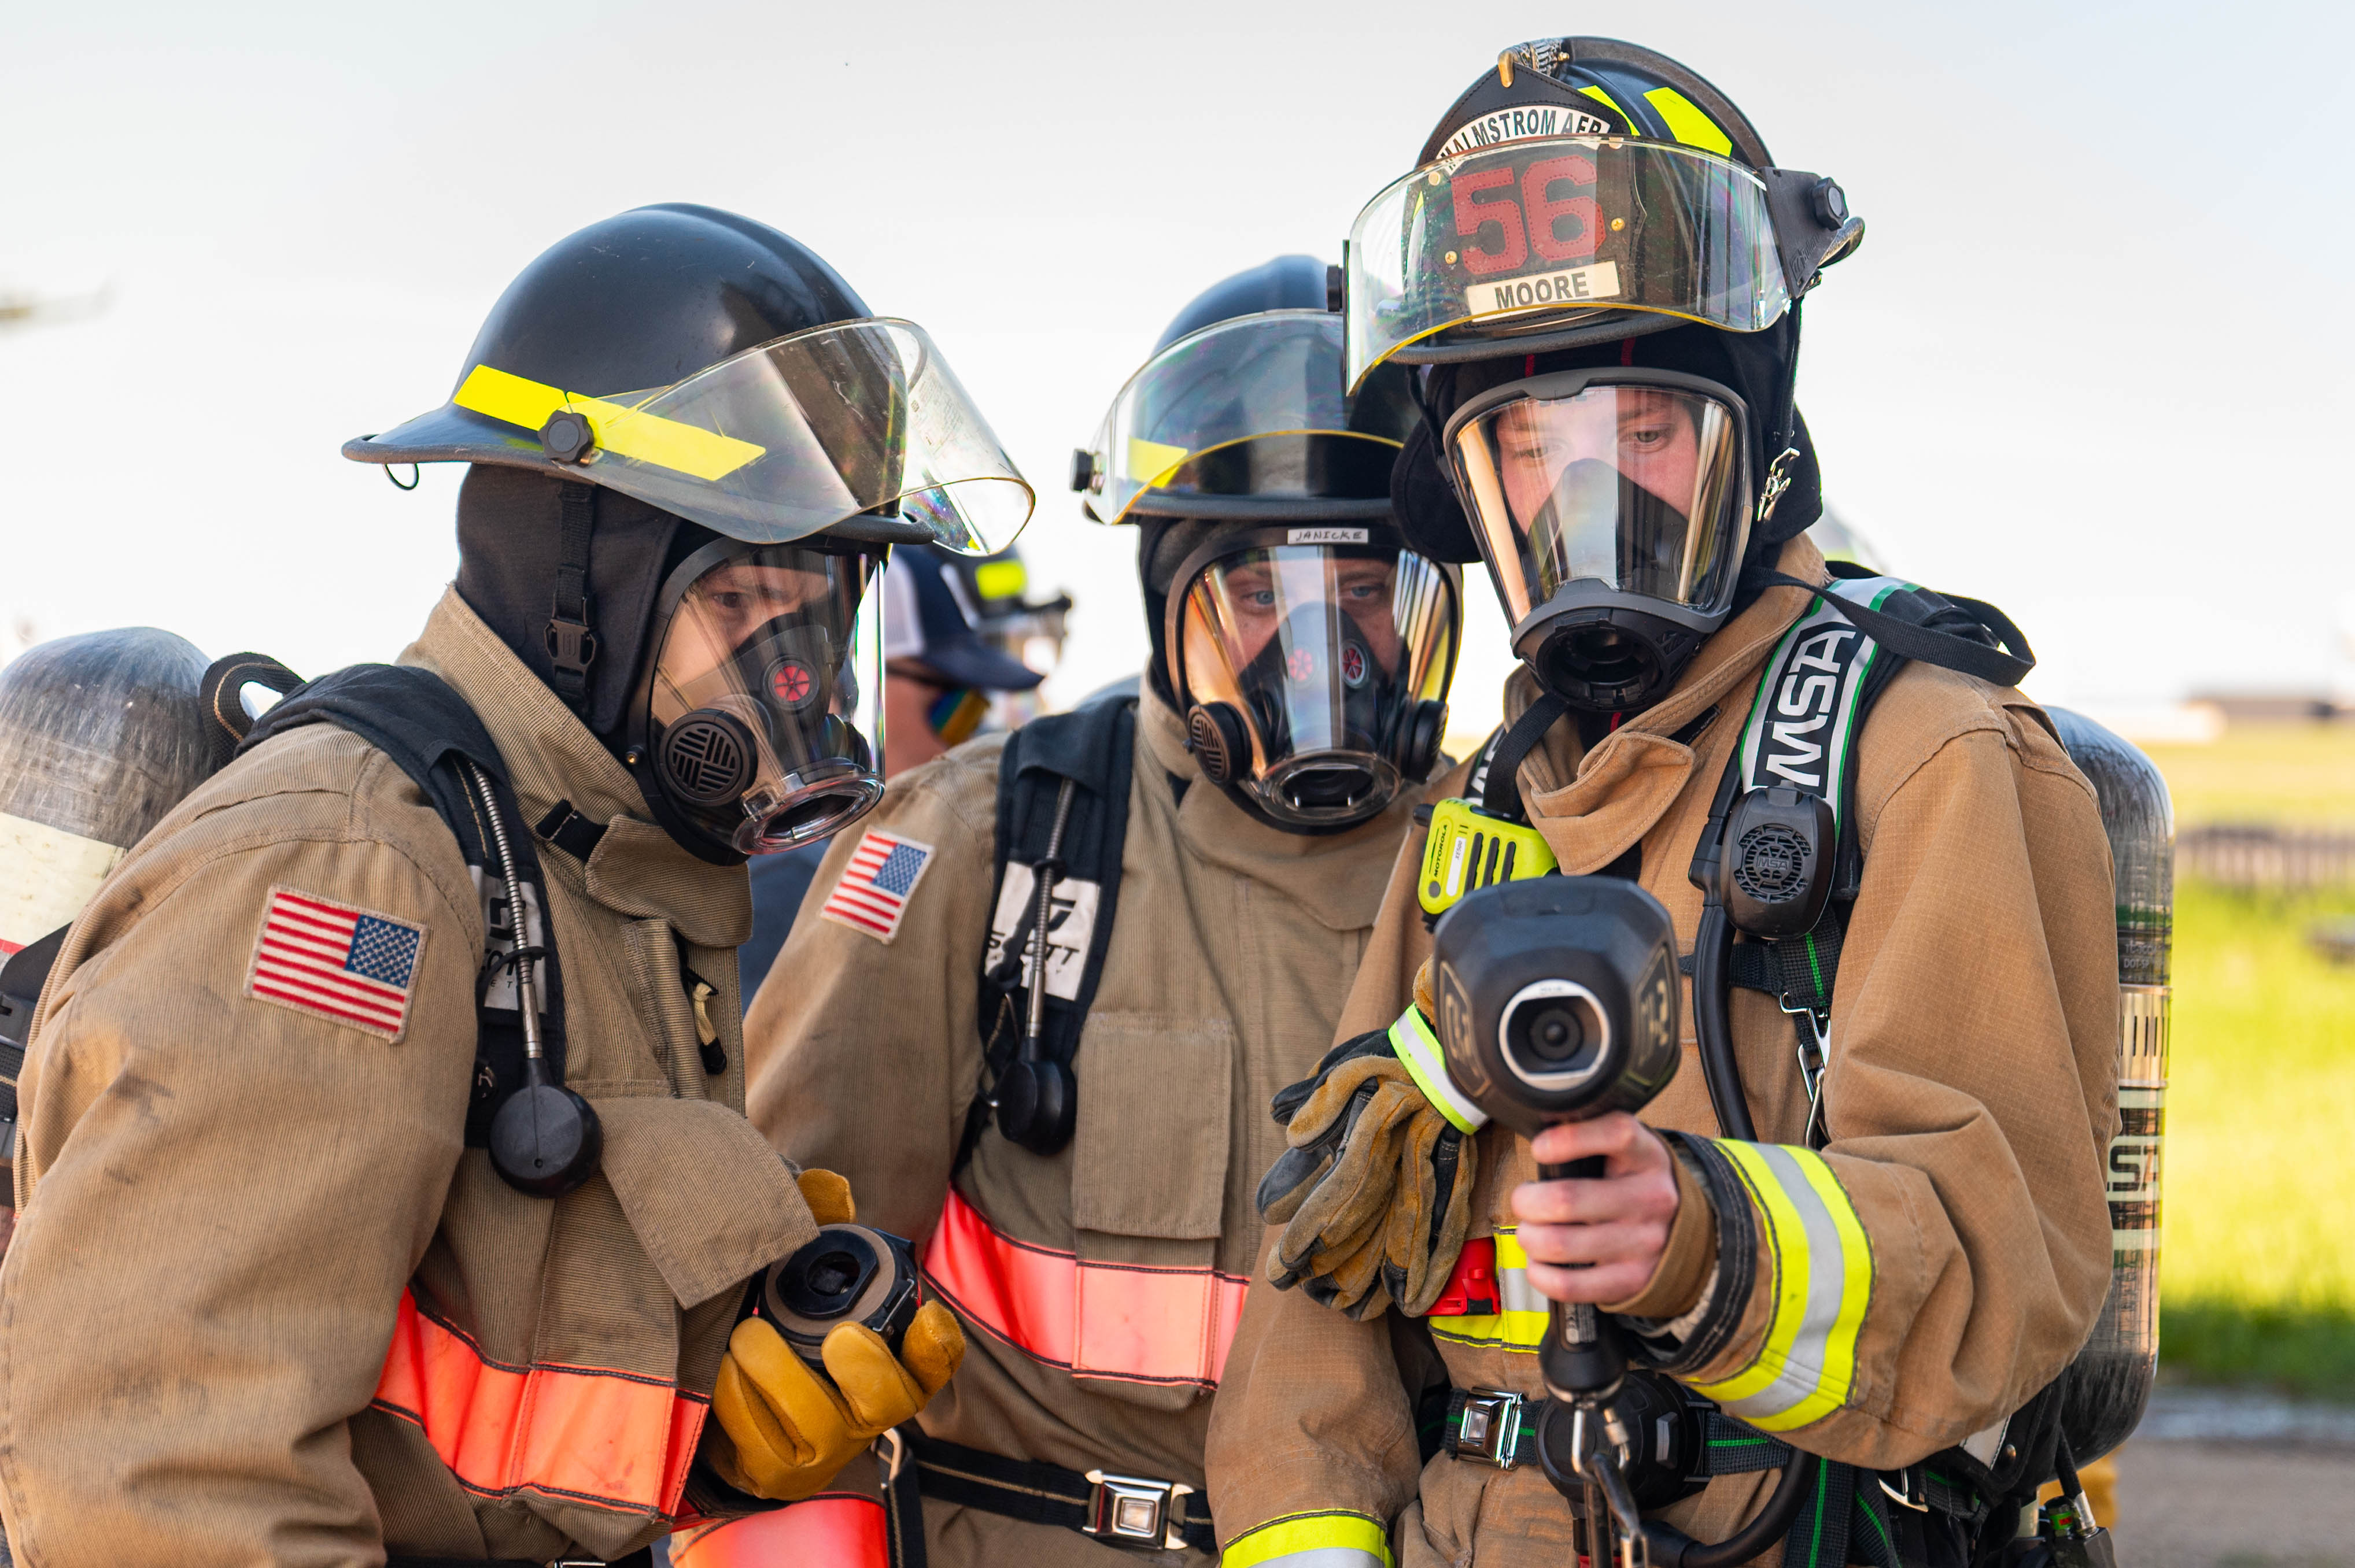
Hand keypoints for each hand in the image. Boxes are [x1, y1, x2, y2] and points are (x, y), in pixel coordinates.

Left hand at [709, 1166, 965, 1500]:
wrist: (712, 1397)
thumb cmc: (769, 1323)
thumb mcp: (791, 1269)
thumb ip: (814, 1219)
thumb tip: (832, 1189)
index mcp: (887, 1362)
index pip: (934, 1360)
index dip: (938, 1343)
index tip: (926, 1314)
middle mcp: (866, 1412)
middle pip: (891, 1400)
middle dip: (866, 1366)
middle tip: (835, 1336)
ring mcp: (825, 1449)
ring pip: (820, 1421)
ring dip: (778, 1373)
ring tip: (746, 1336)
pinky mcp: (777, 1476)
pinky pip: (764, 1445)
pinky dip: (739, 1400)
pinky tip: (722, 1371)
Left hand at [1510, 1114, 1678, 1306]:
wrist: (1682, 1231)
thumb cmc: (1631, 1184)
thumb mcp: (1626, 1152)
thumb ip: (1590, 1141)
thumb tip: (1537, 1144)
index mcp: (1648, 1157)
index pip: (1617, 1135)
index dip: (1569, 1139)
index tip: (1540, 1148)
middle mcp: (1652, 1199)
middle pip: (1566, 1199)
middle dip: (1526, 1201)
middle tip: (1524, 1201)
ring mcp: (1644, 1243)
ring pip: (1559, 1243)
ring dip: (1528, 1237)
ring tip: (1530, 1232)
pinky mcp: (1632, 1280)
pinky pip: (1568, 1284)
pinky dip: (1539, 1273)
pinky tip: (1539, 1262)